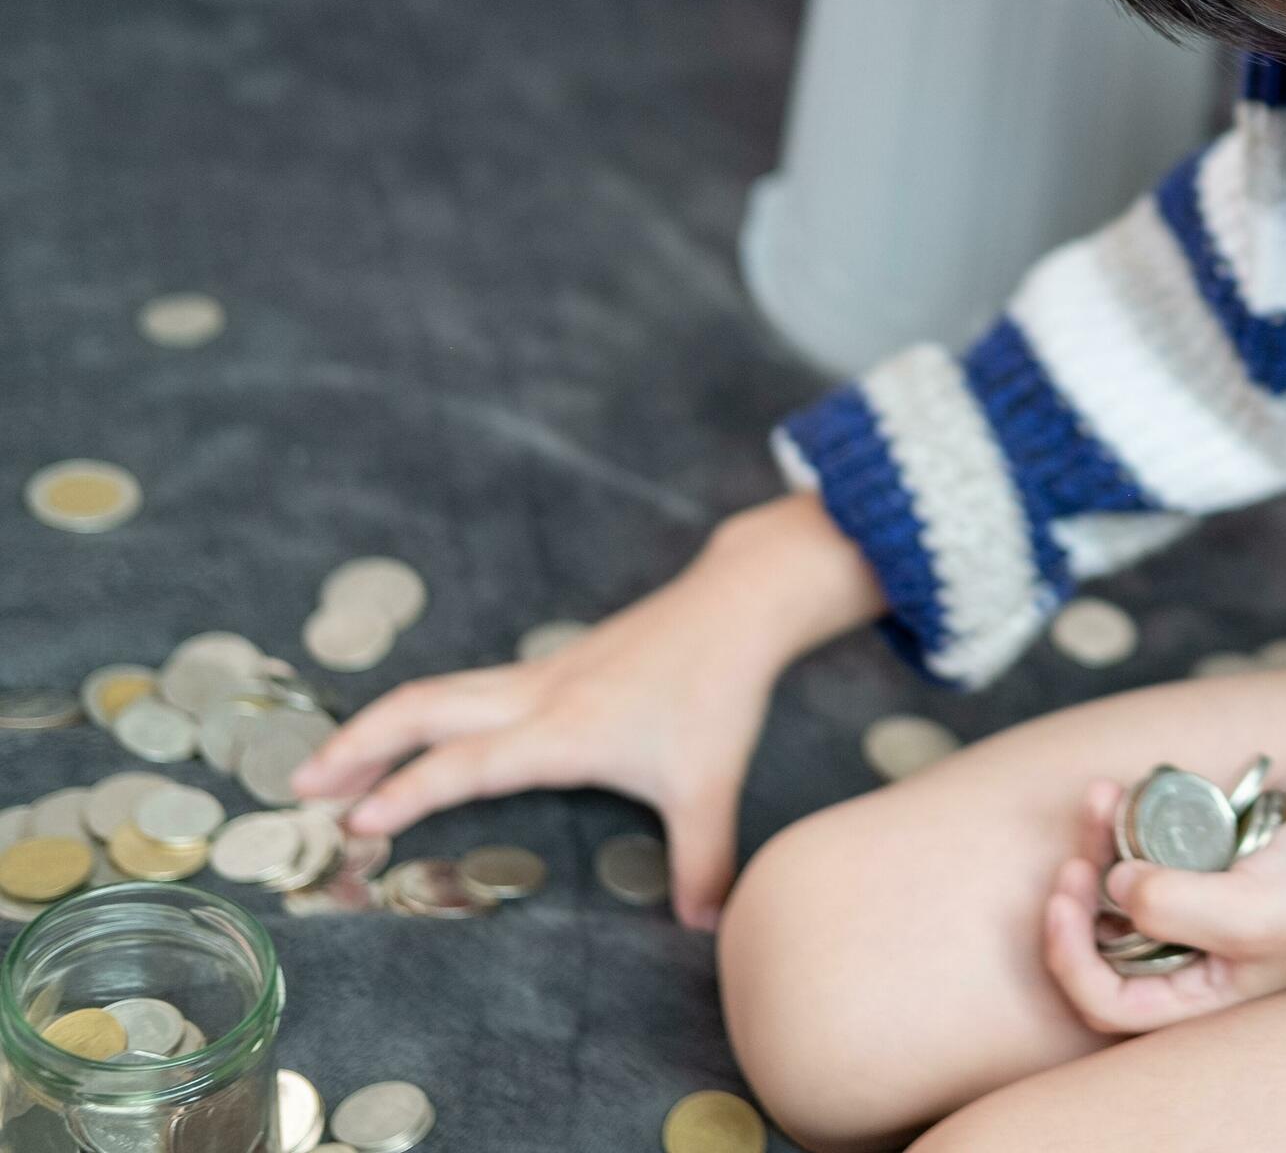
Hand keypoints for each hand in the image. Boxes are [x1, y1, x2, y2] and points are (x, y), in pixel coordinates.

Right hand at [289, 490, 884, 927]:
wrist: (736, 607)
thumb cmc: (718, 693)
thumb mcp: (711, 784)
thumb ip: (703, 860)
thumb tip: (708, 926)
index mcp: (562, 730)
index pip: (468, 763)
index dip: (411, 790)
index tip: (356, 820)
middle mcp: (535, 697)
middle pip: (423, 709)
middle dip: (357, 747)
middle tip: (300, 789)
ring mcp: (537, 675)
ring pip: (437, 692)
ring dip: (378, 726)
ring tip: (328, 768)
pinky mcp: (548, 666)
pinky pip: (464, 687)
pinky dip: (420, 711)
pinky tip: (408, 737)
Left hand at [1038, 764, 1285, 1033]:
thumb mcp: (1250, 915)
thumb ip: (1171, 910)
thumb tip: (1114, 885)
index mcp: (1209, 989)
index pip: (1111, 1000)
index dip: (1072, 959)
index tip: (1068, 898)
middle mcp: (1203, 949)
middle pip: (1108, 936)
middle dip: (1080, 892)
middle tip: (1076, 850)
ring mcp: (1210, 894)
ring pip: (1127, 879)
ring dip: (1102, 839)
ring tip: (1102, 796)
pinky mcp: (1221, 846)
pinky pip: (1159, 837)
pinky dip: (1138, 813)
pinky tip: (1133, 787)